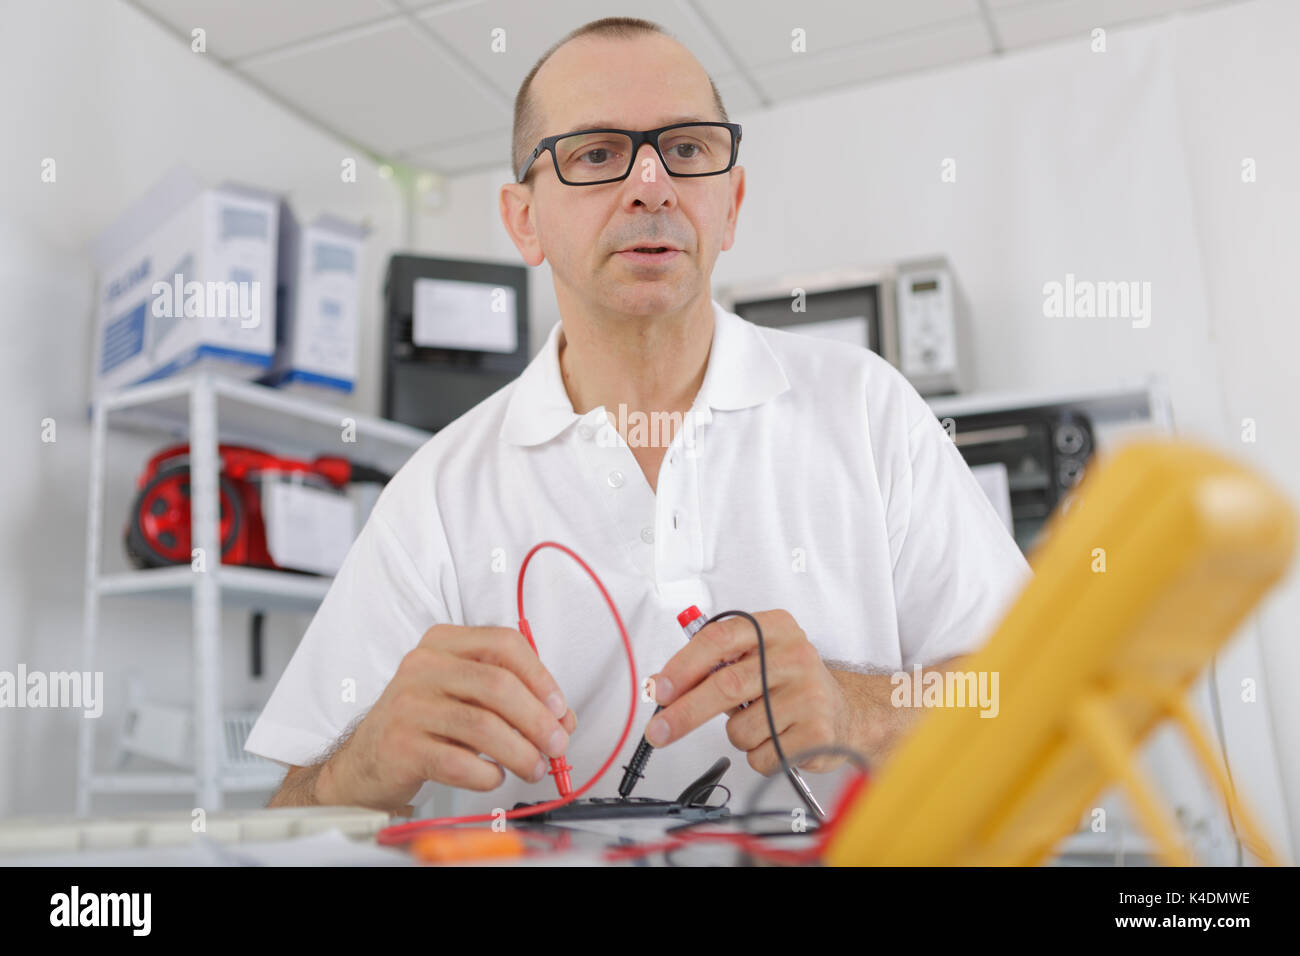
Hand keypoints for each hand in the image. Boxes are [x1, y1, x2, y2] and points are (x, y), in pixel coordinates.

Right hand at [317, 623, 577, 812]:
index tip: (559, 709)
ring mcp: (408, 705)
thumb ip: (514, 698)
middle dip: (537, 720)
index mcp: (444, 642)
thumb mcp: (465, 694)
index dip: (541, 677)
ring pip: (482, 726)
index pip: (504, 644)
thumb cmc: (426, 722)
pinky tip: (493, 777)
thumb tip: (563, 720)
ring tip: (534, 768)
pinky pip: (458, 762)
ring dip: (520, 752)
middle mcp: (423, 666)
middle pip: (498, 685)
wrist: (366, 759)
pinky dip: (486, 775)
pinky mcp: (400, 746)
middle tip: (557, 746)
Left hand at [643, 609, 850, 774]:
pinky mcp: (816, 732)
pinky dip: (758, 755)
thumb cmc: (789, 683)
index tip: (660, 689)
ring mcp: (809, 694)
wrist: (845, 712)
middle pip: (725, 685)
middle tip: (659, 731)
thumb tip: (663, 685)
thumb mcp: (757, 656)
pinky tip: (778, 739)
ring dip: (736, 735)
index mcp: (774, 627)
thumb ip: (714, 663)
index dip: (683, 665)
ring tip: (761, 723)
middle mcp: (794, 655)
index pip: (719, 638)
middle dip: (685, 713)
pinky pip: (761, 755)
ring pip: (740, 728)